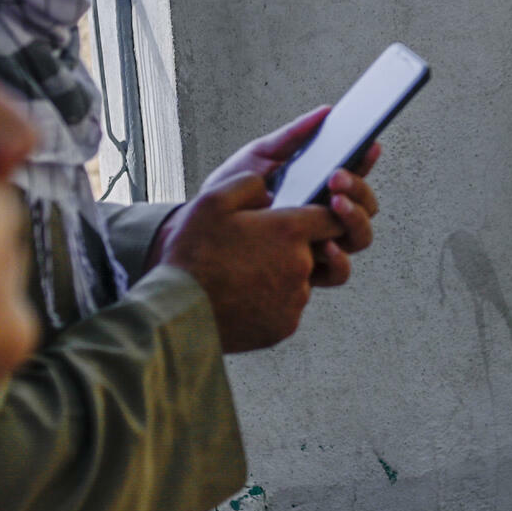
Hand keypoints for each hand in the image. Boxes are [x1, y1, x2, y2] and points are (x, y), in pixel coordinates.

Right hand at [156, 109, 379, 351]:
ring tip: (242, 275)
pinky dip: (271, 303)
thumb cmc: (193, 253)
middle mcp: (301, 266)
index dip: (324, 216)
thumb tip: (268, 190)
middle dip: (294, 248)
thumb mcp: (213, 200)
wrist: (179, 310)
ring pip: (300, 282)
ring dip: (281, 276)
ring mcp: (295, 300)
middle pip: (316, 252)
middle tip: (255, 249)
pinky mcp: (285, 326)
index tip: (312, 217)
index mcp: (289, 231)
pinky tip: (242, 297)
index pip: (332, 219)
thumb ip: (250, 184)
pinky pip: (287, 308)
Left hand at [204, 107, 379, 284]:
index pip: (355, 175)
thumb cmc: (231, 192)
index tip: (367, 146)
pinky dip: (338, 259)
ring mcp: (320, 245)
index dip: (366, 161)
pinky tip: (323, 244)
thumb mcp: (259, 156)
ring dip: (355, 219)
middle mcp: (325, 217)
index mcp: (319, 189)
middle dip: (359, 189)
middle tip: (337, 178)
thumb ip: (292, 137)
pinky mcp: (307, 272)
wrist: (201, 229)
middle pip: (366, 207)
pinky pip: (338, 271)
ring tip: (335, 204)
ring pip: (359, 237)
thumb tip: (326, 112)